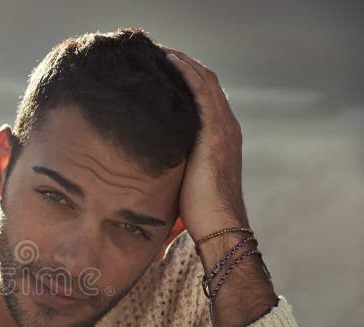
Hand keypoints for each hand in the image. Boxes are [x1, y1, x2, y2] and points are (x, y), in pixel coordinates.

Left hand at [159, 44, 249, 241]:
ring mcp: (223, 129)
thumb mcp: (186, 179)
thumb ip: (176, 163)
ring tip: (159, 50)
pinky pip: (201, 93)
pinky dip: (186, 74)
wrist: (219, 225)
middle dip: (183, 64)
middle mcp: (226, 127)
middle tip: (156, 53)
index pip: (205, 95)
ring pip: (204, 81)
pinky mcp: (214, 135)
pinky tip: (169, 63)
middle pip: (206, 81)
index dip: (186, 77)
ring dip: (182, 62)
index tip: (162, 68)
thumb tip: (148, 163)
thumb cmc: (199, 212)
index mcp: (222, 136)